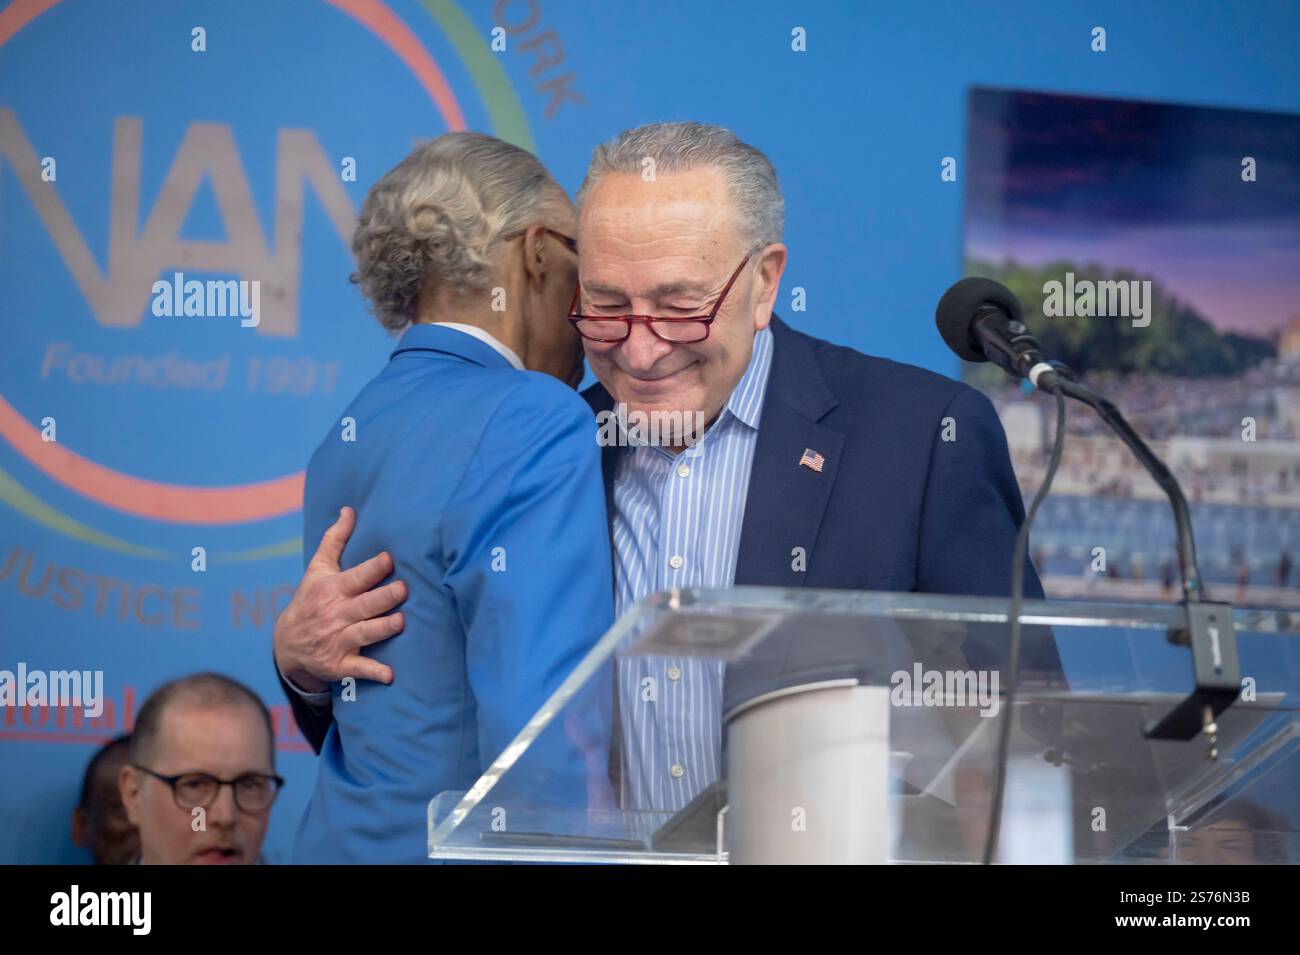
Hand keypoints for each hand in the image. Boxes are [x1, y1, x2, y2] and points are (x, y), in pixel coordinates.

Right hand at [273, 506, 406, 693]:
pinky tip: (390, 676)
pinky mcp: (340, 664)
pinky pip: (358, 669)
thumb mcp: (319, 568)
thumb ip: (335, 539)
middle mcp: (336, 614)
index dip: (373, 568)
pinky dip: (373, 673)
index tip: (389, 559)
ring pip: (364, 633)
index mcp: (333, 589)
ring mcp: (338, 640)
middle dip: (384, 598)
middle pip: (364, 605)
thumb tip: (349, 509)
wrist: (288, 643)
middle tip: (403, 589)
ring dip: (382, 629)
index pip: (357, 577)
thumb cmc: (312, 598)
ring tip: (400, 622)